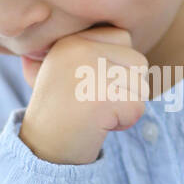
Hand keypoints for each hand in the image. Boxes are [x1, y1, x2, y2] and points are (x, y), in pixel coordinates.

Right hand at [19, 24, 148, 164]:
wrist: (41, 148)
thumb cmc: (60, 110)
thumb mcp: (65, 68)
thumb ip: (91, 49)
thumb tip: (124, 35)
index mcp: (72, 39)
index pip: (124, 37)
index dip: (120, 65)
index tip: (93, 84)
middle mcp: (80, 49)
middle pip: (138, 62)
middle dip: (128, 88)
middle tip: (97, 102)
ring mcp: (91, 73)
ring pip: (141, 86)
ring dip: (127, 106)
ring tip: (98, 113)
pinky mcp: (102, 99)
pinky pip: (138, 108)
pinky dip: (125, 122)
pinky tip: (100, 125)